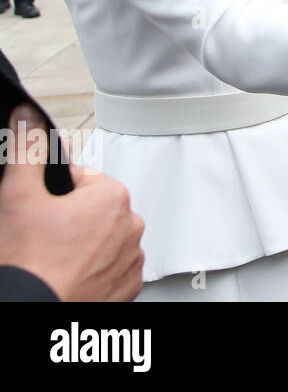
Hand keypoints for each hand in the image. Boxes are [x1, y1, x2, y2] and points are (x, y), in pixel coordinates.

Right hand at [0, 106, 144, 300]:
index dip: (54, 194)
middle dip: (70, 219)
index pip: (83, 180)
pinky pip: (112, 268)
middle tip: (43, 237)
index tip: (41, 212)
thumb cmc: (29, 262)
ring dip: (84, 245)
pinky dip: (94, 270)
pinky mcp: (127, 287)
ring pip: (104, 239)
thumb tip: (28, 118)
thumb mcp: (18, 196)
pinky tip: (70, 274)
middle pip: (95, 210)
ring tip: (55, 258)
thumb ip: (26, 151)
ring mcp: (131, 259)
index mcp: (112, 197)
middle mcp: (131, 226)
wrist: (32, 308)